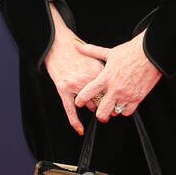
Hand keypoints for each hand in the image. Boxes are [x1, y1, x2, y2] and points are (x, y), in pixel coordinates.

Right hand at [43, 4, 105, 134]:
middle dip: (105, 103)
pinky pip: (70, 109)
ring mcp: (74, 85)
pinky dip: (75, 120)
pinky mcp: (63, 89)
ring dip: (92, 106)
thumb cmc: (77, 51)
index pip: (110, 90)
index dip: (115, 97)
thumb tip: (114, 87)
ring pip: (89, 104)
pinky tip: (80, 129)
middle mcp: (87, 79)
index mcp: (98, 70)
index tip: (118, 101)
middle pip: (101, 100)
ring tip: (92, 101)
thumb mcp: (95, 58)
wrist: (57, 45)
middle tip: (108, 105)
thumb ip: (105, 72)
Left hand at [75, 31, 161, 121]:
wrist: (150, 53)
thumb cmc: (130, 52)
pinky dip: (124, 110)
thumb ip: (91, 51)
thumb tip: (76, 45)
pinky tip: (123, 104)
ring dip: (112, 111)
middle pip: (102, 111)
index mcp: (106, 77)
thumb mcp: (109, 52)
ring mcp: (126, 95)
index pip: (87, 93)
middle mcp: (115, 89)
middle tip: (99, 111)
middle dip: (99, 114)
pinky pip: (127, 112)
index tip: (80, 101)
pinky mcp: (138, 98)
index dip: (81, 100)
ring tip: (112, 106)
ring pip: (115, 113)